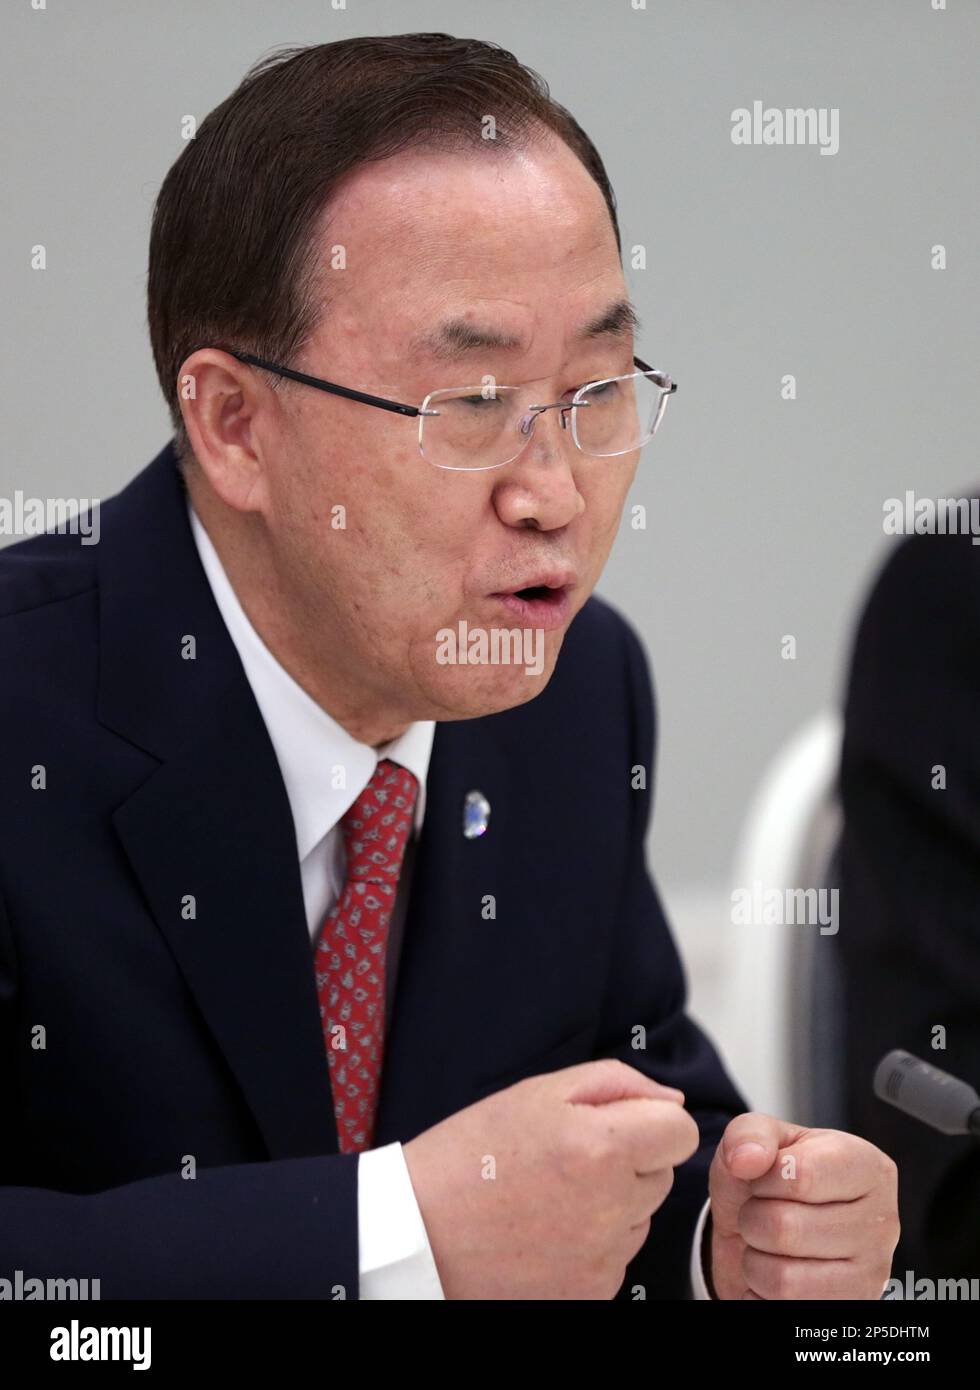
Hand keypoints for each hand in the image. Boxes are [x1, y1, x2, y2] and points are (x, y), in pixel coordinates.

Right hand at [403, 1058, 699, 1298]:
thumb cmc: (471, 1156)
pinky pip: (615, 1257)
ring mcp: (603, 1259)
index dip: (649, 1123)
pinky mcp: (590, 1293)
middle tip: (565, 1160)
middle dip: (626, 1162)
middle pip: (660, 1175)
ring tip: (548, 1197)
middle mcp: (611, 1208)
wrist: (418, 1233)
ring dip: (611, 1205)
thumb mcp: (537, 1092)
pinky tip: (545, 1232)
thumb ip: (616, 1084)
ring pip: (639, 1217)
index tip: (615, 1128)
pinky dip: (592, 1244)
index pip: (680, 1131)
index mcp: (601, 1148)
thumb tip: (670, 1103)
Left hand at [706, 1112, 899, 1299]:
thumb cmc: (772, 1179)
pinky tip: (776, 1270)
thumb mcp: (760, 1140)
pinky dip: (761, 1293)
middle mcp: (882, 1222)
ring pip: (783, 1279)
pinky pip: (783, 1310)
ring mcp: (872, 1274)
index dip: (763, 1178)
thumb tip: (746, 1159)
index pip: (799, 1175)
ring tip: (768, 1243)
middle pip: (785, 1229)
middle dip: (752, 1218)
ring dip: (754, 1260)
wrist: (772, 1229)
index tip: (766, 1176)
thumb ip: (749, 1134)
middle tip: (762, 1211)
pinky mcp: (851, 1309)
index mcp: (866, 1167)